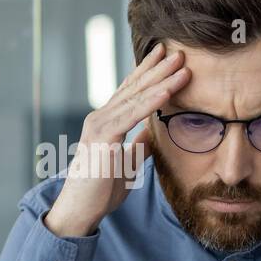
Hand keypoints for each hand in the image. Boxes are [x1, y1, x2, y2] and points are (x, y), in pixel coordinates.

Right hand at [44, 43, 189, 237]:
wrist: (79, 210)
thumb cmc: (100, 190)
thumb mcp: (127, 163)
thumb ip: (138, 145)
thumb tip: (153, 132)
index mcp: (106, 122)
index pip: (130, 91)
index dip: (148, 73)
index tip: (165, 57)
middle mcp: (100, 117)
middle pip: (133, 87)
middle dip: (157, 68)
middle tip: (178, 50)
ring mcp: (99, 125)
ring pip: (135, 97)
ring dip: (160, 79)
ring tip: (180, 64)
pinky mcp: (103, 137)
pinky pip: (132, 115)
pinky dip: (151, 101)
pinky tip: (167, 90)